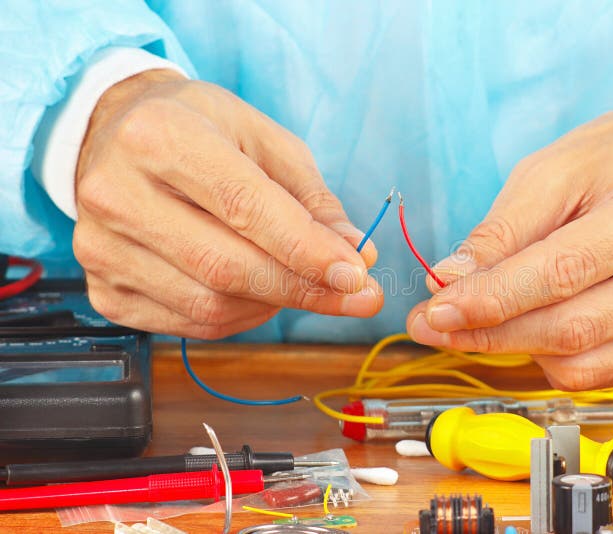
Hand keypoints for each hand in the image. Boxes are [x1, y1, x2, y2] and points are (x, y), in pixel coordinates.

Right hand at [74, 69, 381, 338]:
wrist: (115, 135)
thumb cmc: (200, 130)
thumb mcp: (262, 138)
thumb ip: (311, 198)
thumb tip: (357, 258)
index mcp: (159, 136)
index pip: (243, 207)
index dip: (306, 249)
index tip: (358, 275)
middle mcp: (117, 193)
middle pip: (226, 267)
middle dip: (304, 289)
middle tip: (359, 297)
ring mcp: (101, 248)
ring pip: (210, 305)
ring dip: (274, 304)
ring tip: (301, 282)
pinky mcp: (102, 289)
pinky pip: (191, 324)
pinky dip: (241, 317)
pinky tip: (259, 293)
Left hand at [407, 88, 612, 388]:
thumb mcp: (552, 171)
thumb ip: (500, 231)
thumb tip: (448, 283)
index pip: (558, 275)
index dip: (488, 300)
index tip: (435, 311)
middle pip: (568, 330)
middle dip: (487, 334)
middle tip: (433, 325)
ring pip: (579, 366)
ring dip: (514, 350)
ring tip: (479, 321)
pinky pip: (599, 376)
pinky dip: (551, 359)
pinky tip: (533, 325)